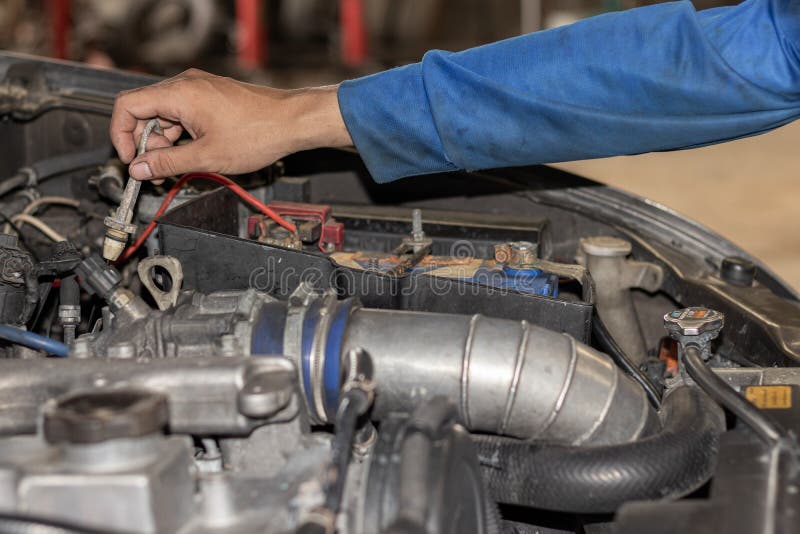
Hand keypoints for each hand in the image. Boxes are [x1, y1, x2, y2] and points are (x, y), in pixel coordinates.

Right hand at [110, 69, 351, 181]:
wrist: (294, 122)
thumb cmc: (259, 133)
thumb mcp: (206, 156)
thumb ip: (167, 163)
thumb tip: (139, 169)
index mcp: (179, 94)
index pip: (127, 106)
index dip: (121, 136)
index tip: (131, 161)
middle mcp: (186, 85)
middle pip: (144, 111)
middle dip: (144, 143)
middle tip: (155, 170)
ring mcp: (199, 88)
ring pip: (164, 114)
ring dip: (163, 141)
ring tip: (176, 167)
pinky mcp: (211, 96)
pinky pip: (183, 113)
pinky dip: (180, 135)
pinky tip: (191, 154)